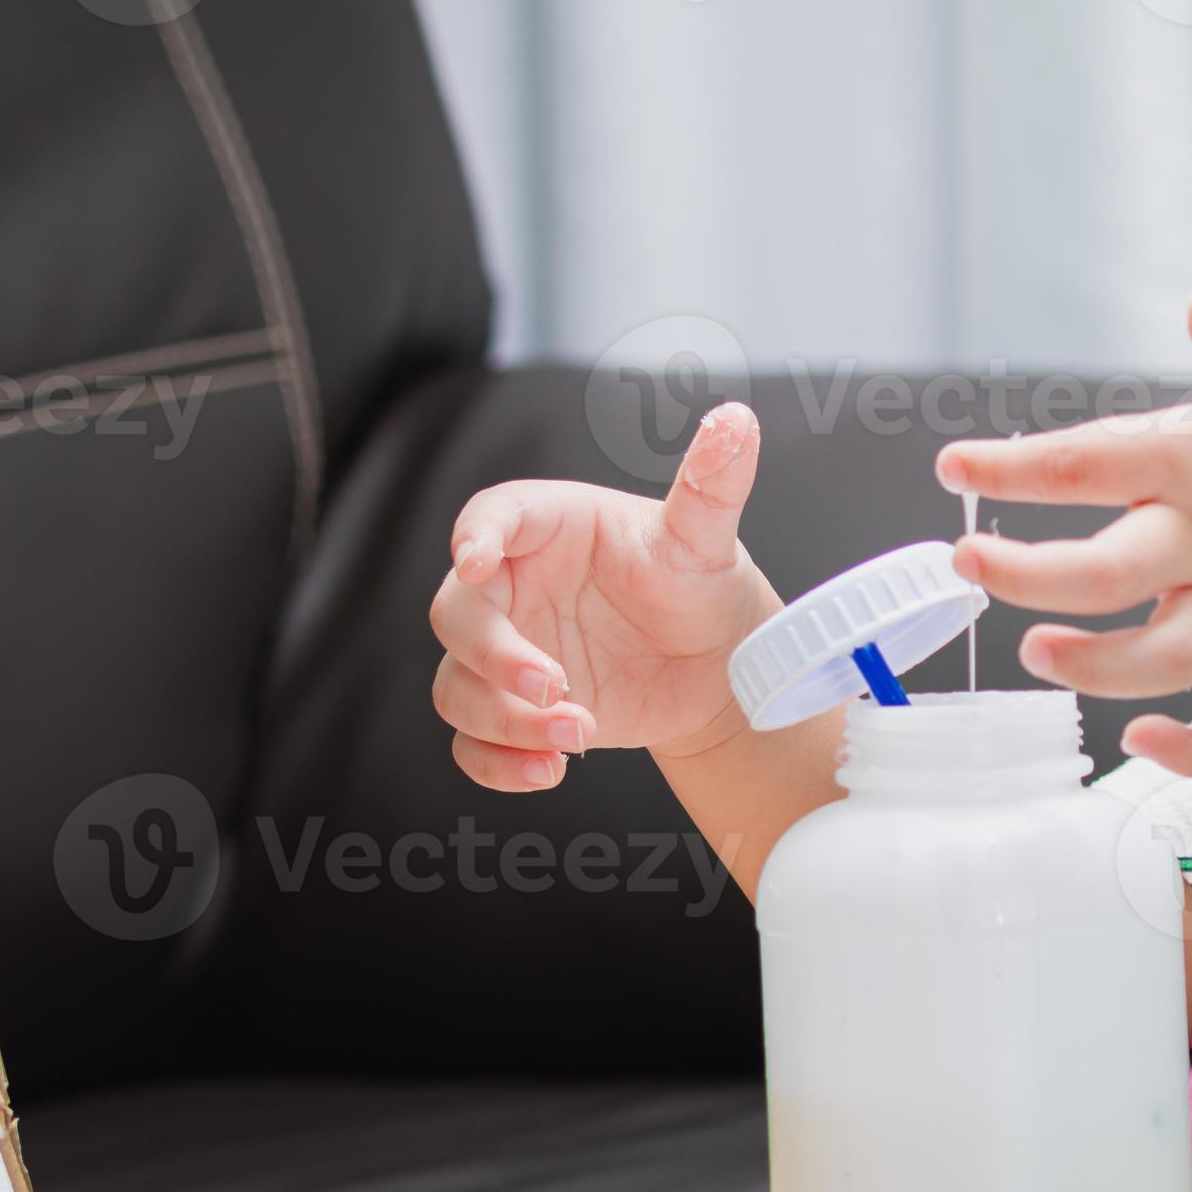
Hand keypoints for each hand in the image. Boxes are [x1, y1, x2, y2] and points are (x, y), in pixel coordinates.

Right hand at [428, 403, 783, 790]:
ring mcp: (508, 650)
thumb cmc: (700, 585)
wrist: (713, 665)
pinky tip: (546, 771)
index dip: (474, 534)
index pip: (491, 515)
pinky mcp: (512, 710)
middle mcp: (515, 588)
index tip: (475, 559)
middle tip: (553, 687)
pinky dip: (496, 763)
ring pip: (456, 686)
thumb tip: (735, 420)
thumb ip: (712, 484)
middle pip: (456, 614)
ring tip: (577, 736)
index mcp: (550, 528)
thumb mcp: (705, 538)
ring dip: (502, 720)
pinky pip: (469, 742)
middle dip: (492, 655)